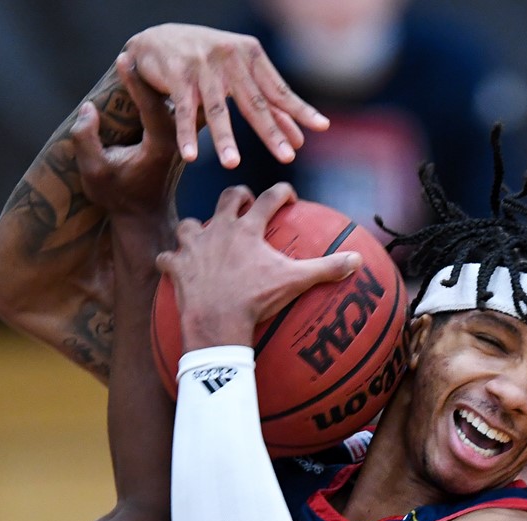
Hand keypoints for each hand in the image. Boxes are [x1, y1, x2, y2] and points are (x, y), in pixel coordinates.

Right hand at [70, 55, 180, 220]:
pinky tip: (146, 75)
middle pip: (165, 96)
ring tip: (139, 57)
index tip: (123, 58)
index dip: (136, 81)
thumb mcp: (94, 173)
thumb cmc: (118, 197)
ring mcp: (179, 137)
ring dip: (155, 79)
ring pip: (170, 100)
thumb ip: (86, 141)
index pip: (151, 105)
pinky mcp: (176, 136)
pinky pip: (170, 106)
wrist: (144, 216)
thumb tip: (87, 108)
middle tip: (133, 48)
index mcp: (161, 146)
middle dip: (149, 71)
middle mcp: (176, 139)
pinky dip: (159, 91)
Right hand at [123, 23, 328, 167]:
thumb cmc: (208, 63)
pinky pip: (184, 110)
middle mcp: (230, 57)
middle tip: (287, 157)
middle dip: (270, 132)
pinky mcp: (177, 74)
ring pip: (218, 109)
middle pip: (253, 102)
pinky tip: (191, 156)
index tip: (321, 126)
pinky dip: (186, 134)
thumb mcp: (240, 78)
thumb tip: (298, 140)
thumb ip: (268, 106)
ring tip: (232, 165)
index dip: (299, 109)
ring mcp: (203, 65)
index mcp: (251, 55)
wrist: (159, 39)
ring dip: (224, 139)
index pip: (278, 89)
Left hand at [157, 183, 360, 351]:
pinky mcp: (177, 266)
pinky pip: (168, 258)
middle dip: (237, 197)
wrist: (217, 320)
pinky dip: (172, 262)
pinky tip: (176, 267)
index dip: (282, 193)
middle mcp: (218, 229)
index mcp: (247, 228)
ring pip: (190, 224)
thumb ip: (326, 268)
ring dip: (197, 229)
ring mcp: (194, 246)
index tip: (289, 197)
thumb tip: (358, 260)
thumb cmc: (257, 299)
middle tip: (245, 204)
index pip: (270, 197)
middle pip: (227, 198)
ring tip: (204, 238)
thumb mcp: (295, 282)